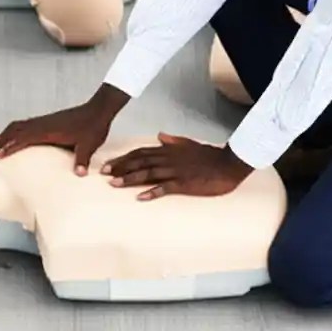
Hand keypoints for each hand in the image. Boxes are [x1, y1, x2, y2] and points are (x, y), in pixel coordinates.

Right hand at [0, 84, 128, 174]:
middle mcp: (43, 124)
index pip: (22, 138)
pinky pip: (26, 125)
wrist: (99, 110)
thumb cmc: (93, 126)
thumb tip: (79, 174)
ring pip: (18, 126)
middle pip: (14, 130)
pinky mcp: (48, 121)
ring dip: (5, 136)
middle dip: (0, 142)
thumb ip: (81, 159)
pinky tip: (16, 141)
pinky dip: (15, 132)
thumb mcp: (89, 145)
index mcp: (49, 130)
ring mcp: (45, 121)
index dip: (7, 147)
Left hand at [102, 133, 252, 200]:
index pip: (141, 153)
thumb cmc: (209, 156)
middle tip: (104, 174)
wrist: (227, 164)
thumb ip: (173, 141)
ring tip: (114, 184)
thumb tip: (160, 135)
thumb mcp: (189, 144)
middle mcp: (168, 159)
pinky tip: (140, 197)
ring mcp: (176, 171)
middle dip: (121, 167)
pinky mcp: (184, 183)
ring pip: (148, 173)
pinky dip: (152, 192)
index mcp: (169, 150)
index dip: (124, 158)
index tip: (109, 164)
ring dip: (130, 178)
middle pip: (140, 162)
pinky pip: (165, 188)